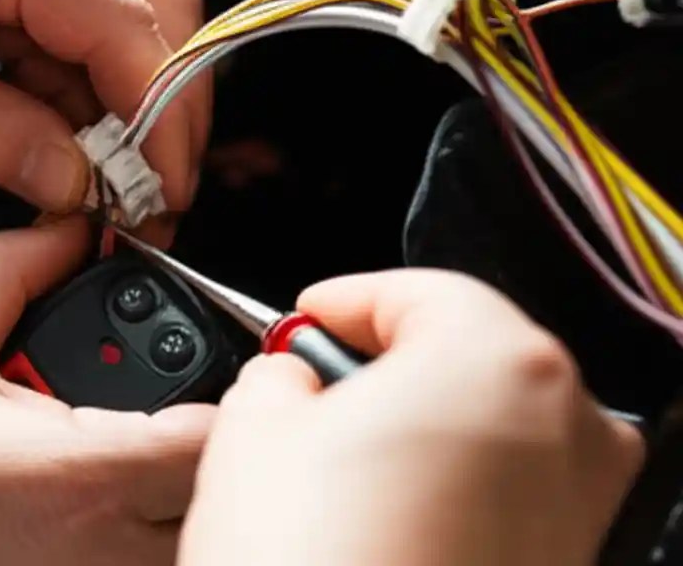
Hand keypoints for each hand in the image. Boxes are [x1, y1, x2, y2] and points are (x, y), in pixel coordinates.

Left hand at [0, 0, 210, 214]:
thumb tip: (71, 182)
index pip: (125, 23)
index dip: (159, 119)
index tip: (159, 193)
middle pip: (154, 8)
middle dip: (162, 111)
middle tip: (143, 195)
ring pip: (124, 18)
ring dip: (122, 104)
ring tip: (93, 181)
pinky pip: (74, 24)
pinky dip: (79, 88)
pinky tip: (55, 139)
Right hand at [0, 217, 211, 565]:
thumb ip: (10, 262)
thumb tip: (69, 229)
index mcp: (78, 477)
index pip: (226, 437)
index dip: (242, 391)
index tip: (220, 363)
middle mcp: (98, 555)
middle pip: (228, 498)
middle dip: (222, 444)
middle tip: (181, 401)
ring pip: (193, 543)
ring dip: (188, 493)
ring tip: (131, 451)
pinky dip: (143, 532)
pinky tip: (90, 500)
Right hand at [179, 270, 643, 565]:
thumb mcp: (252, 429)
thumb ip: (277, 373)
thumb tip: (292, 379)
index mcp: (498, 360)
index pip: (416, 291)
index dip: (343, 301)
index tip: (305, 321)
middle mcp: (567, 427)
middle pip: (462, 355)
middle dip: (381, 367)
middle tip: (307, 392)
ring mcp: (578, 506)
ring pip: (485, 427)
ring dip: (412, 428)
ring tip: (330, 466)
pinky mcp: (564, 564)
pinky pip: (501, 494)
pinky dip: (443, 489)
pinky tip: (371, 519)